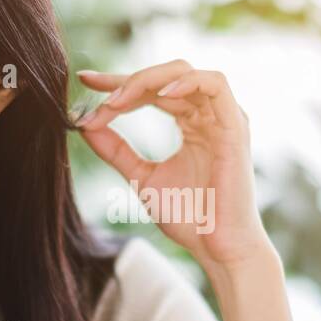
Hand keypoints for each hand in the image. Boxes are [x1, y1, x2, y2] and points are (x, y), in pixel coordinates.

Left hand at [76, 60, 273, 271]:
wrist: (217, 248)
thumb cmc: (189, 218)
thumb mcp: (141, 178)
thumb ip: (116, 151)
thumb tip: (85, 124)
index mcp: (192, 124)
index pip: (152, 90)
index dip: (119, 81)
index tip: (86, 82)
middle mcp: (208, 116)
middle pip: (165, 76)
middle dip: (127, 81)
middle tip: (98, 97)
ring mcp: (224, 119)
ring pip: (187, 72)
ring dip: (149, 79)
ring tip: (120, 99)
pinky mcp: (236, 127)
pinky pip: (216, 85)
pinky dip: (187, 82)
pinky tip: (160, 93)